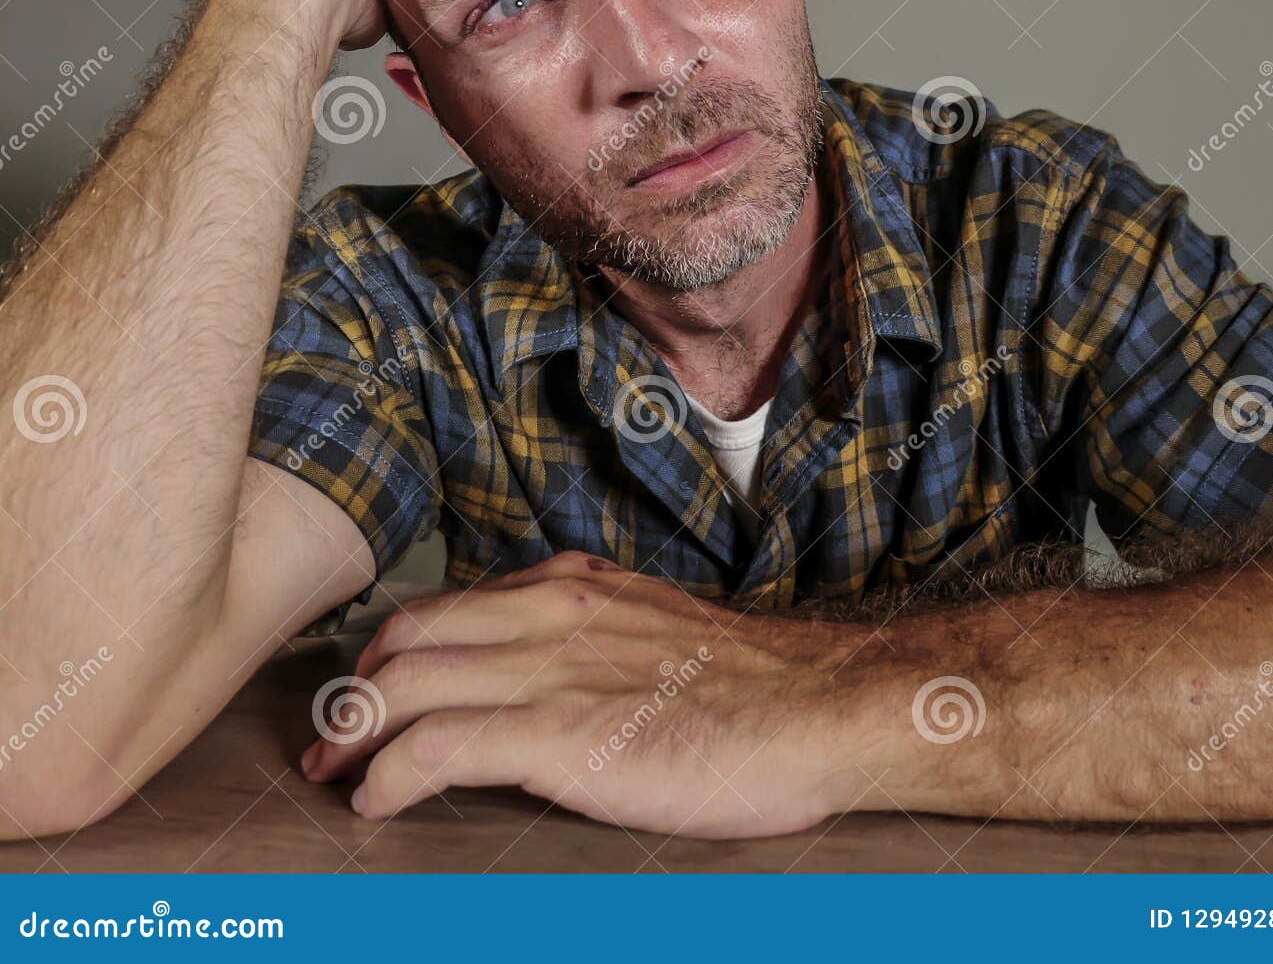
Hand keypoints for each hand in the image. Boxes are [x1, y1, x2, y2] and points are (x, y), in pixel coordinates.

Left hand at [300, 552, 873, 837]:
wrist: (814, 708)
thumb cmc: (755, 689)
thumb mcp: (662, 635)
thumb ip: (602, 639)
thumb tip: (562, 675)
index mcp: (575, 592)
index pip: (452, 604)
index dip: (396, 649)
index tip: (375, 690)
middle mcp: (549, 616)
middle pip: (409, 634)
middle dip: (356, 689)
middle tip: (335, 740)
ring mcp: (548, 670)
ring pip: (406, 683)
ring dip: (353, 734)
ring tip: (337, 775)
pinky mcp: (555, 733)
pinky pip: (436, 747)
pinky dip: (389, 776)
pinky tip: (379, 803)